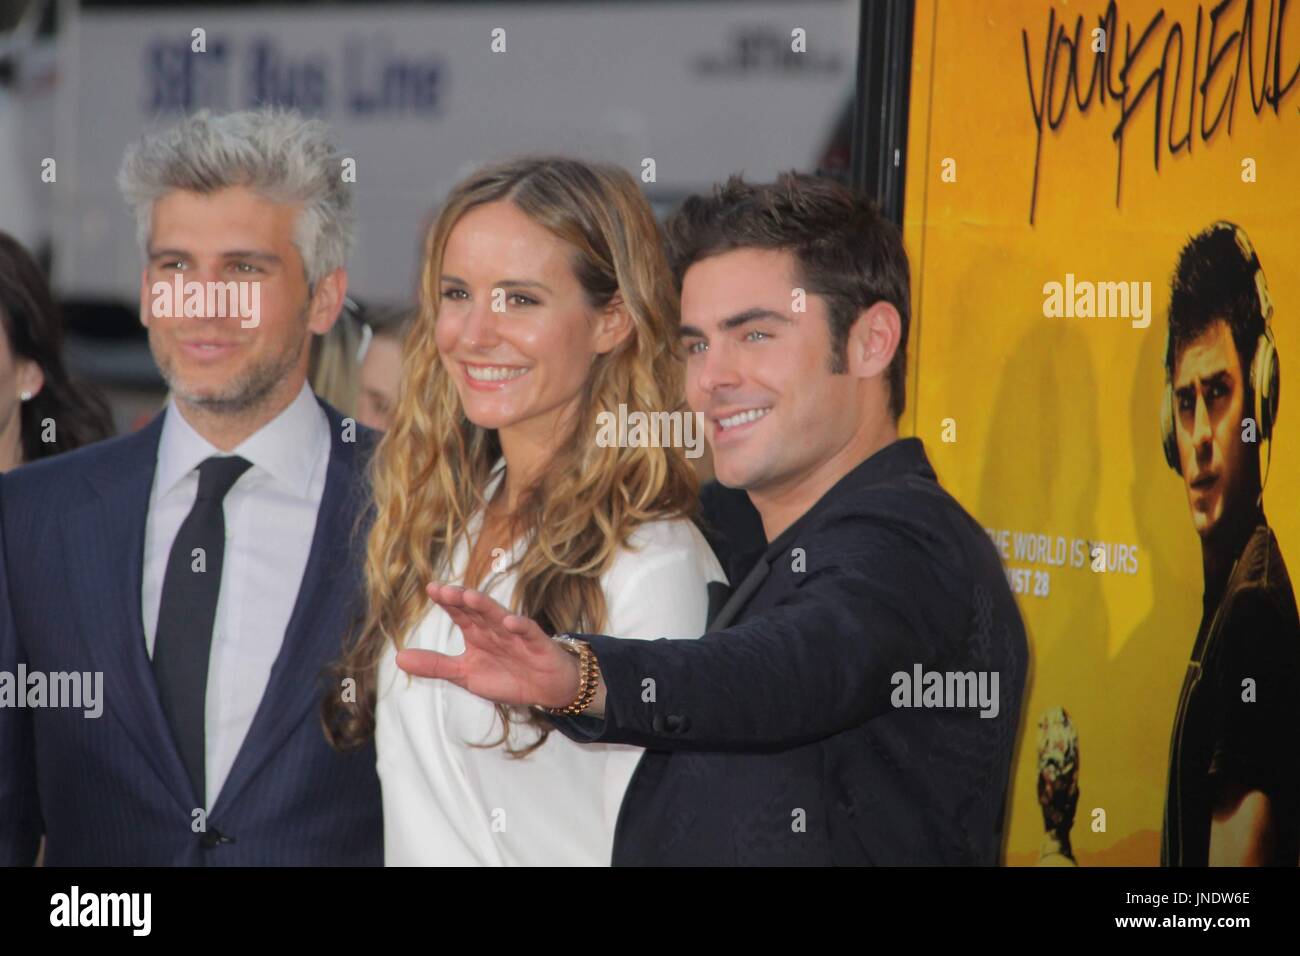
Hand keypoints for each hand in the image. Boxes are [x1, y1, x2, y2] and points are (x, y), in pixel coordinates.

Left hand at [396, 583, 581, 709]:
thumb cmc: (507, 676)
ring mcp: (515, 633)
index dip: (446, 601)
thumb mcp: (465, 675)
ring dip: (485, 606)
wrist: (546, 688)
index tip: (431, 588)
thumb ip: (435, 665)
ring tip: (469, 596)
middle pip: (476, 609)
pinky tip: (510, 622)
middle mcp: (494, 627)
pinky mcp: (536, 642)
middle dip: (461, 600)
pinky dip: (520, 626)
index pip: (459, 612)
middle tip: (444, 590)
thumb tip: (398, 658)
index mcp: (476, 632)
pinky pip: (527, 631)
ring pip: (498, 616)